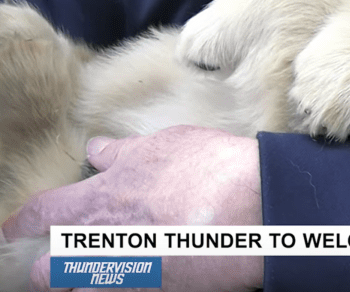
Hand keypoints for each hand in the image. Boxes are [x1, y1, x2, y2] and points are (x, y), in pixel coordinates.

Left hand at [1, 126, 263, 291]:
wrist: (253, 210)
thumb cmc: (210, 169)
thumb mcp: (165, 144)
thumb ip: (124, 152)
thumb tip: (99, 152)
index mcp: (99, 199)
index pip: (42, 213)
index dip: (20, 222)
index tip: (12, 229)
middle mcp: (103, 242)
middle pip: (50, 269)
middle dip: (45, 267)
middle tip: (49, 263)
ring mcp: (128, 274)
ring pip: (80, 290)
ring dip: (80, 282)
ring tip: (88, 276)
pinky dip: (117, 288)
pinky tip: (131, 280)